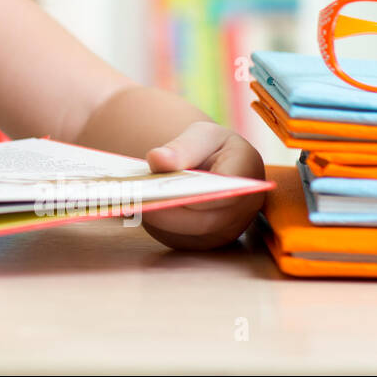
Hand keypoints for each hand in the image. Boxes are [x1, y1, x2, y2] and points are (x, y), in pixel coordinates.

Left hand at [140, 120, 267, 250]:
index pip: (226, 194)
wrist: (212, 165)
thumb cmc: (210, 147)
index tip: (164, 189)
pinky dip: (155, 226)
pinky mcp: (204, 241)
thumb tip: (158, 160)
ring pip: (188, 235)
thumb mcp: (202, 135)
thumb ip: (182, 147)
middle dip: (167, 211)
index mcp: (248, 177)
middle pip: (203, 221)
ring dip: (157, 221)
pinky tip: (133, 209)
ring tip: (127, 203)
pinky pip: (178, 240)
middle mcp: (243, 211)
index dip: (196, 196)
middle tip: (133, 199)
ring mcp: (225, 231)